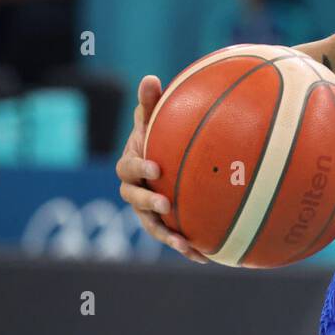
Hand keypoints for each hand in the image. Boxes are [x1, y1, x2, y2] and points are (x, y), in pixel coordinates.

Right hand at [116, 75, 207, 262]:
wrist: (166, 157)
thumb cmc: (160, 133)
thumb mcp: (155, 118)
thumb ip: (151, 102)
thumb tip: (149, 78)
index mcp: (130, 163)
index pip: (128, 167)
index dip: (139, 167)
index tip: (156, 168)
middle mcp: (134, 189)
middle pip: (134, 199)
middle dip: (148, 204)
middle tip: (165, 205)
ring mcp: (146, 209)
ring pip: (150, 226)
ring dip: (166, 236)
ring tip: (183, 244)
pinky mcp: (162, 223)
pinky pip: (171, 236)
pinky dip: (185, 247)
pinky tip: (206, 257)